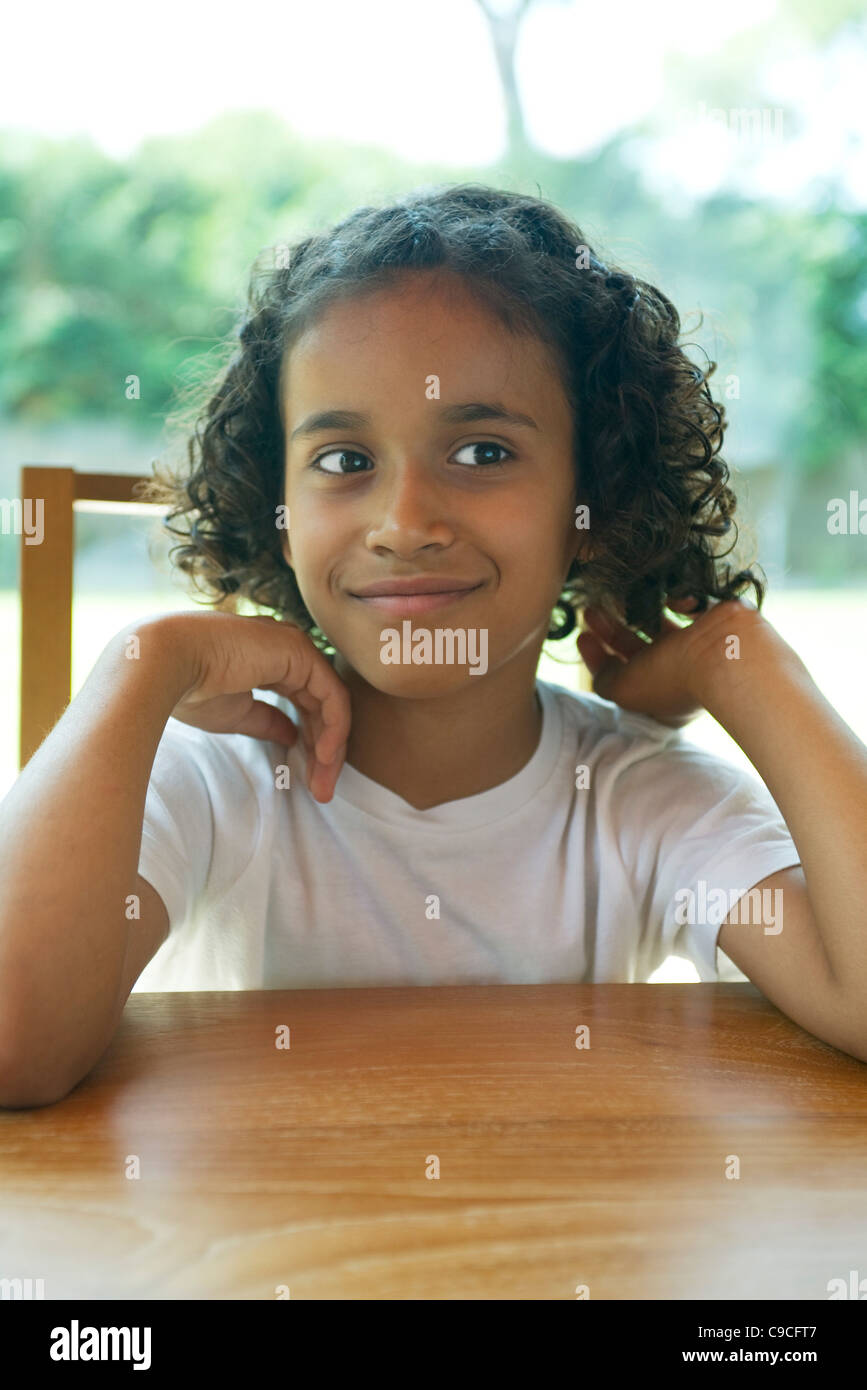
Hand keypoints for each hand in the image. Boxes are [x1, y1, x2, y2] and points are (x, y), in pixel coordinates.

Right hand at [159, 611, 350, 801]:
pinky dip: (334, 729)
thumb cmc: (190, 688)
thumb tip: (293, 738)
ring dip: (331, 747)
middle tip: (322, 790)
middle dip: (324, 751)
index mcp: (270, 660)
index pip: (305, 703)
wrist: (164, 666)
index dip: (310, 742)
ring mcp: (296, 648)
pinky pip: (333, 697)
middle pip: (321, 705)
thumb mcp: (237, 715)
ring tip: (323, 785)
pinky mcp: (301, 653)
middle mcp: (287, 650)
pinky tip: (323, 758)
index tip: (308, 780)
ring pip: (331, 703)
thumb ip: (268, 722)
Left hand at [576, 597, 753, 727]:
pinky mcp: (715, 615)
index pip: (625, 673)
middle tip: (591, 608)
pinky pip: (688, 601)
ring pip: (660, 621)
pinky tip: (669, 594)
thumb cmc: (672, 675)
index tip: (582, 635)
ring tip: (614, 591)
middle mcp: (685, 669)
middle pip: (640, 645)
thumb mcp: (624, 688)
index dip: (600, 656)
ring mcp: (702, 642)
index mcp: (664, 690)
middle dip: (612, 627)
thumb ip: (604, 679)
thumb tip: (600, 658)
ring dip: (636, 607)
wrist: (727, 652)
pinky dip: (675, 596)